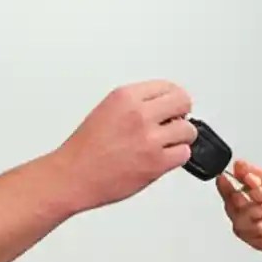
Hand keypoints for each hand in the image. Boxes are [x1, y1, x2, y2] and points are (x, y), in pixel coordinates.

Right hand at [54, 80, 197, 211]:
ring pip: (188, 130)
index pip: (168, 86)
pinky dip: (177, 156)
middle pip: (183, 102)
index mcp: (126, 97)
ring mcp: (149, 139)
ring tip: (168, 142)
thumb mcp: (108, 110)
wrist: (73, 176)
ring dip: (181, 137)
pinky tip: (164, 156)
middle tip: (176, 121)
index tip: (173, 105)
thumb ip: (136, 104)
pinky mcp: (156, 163)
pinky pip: (184, 153)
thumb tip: (161, 105)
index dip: (173, 97)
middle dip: (182, 112)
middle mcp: (139, 114)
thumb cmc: (85, 149)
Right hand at [217, 160, 261, 259]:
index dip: (228, 182)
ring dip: (255, 211)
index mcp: (257, 196)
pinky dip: (260, 230)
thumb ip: (261, 176)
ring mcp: (256, 227)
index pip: (232, 188)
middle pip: (230, 203)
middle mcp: (253, 211)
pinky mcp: (259, 242)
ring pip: (238, 218)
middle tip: (259, 191)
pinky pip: (248, 235)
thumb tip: (240, 164)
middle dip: (240, 194)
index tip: (231, 174)